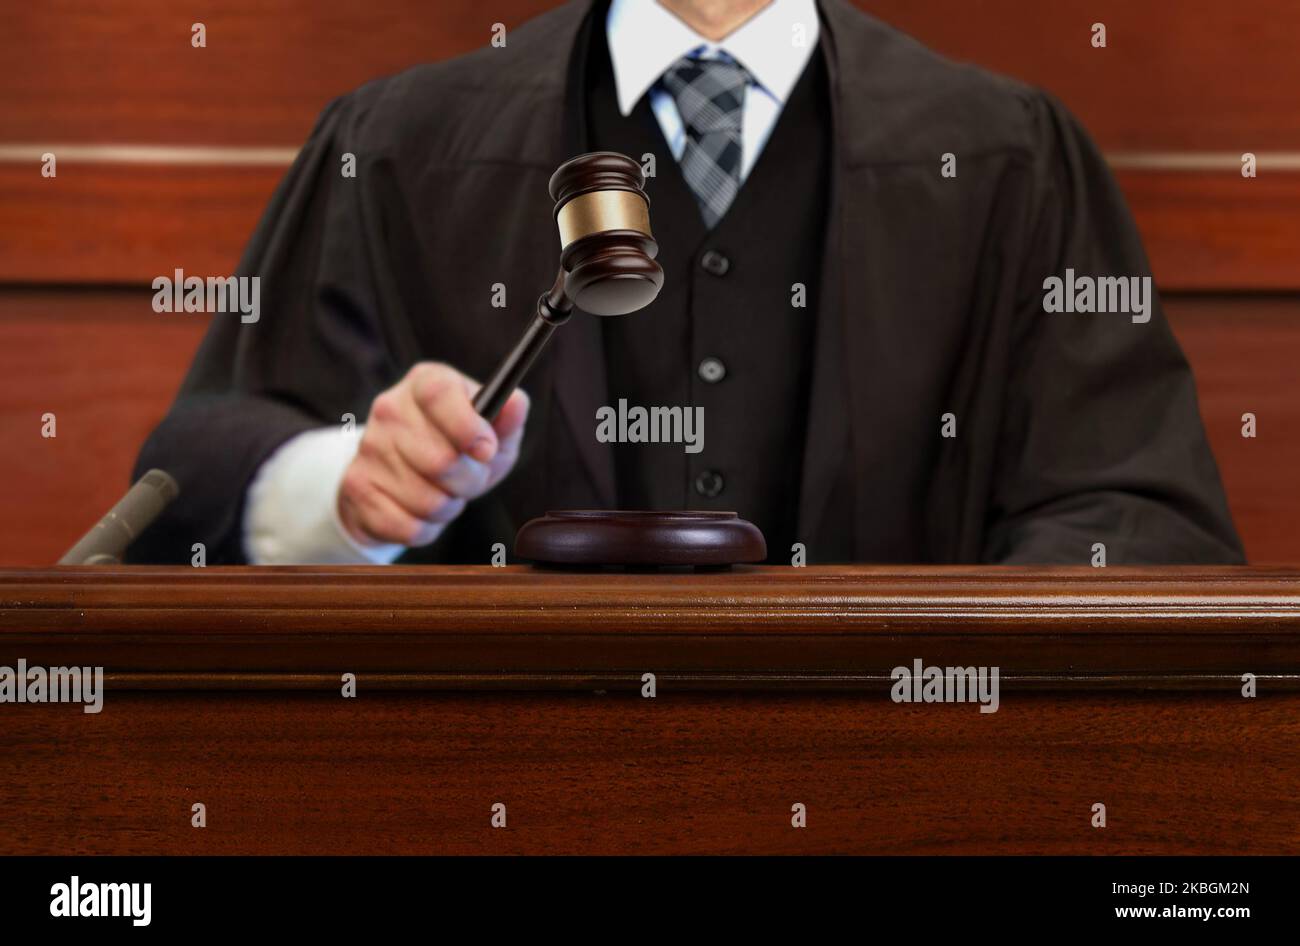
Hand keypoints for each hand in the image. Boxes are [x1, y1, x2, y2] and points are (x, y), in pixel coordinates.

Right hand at [337, 362, 528, 546]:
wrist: (402, 478)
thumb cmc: (457, 449)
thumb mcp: (492, 432)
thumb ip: (507, 419)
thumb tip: (516, 402)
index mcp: (425, 383)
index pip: (439, 395)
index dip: (467, 427)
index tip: (486, 450)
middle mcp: (390, 409)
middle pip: (441, 461)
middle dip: (469, 482)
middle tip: (469, 479)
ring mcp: (368, 448)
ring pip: (427, 500)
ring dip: (448, 507)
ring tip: (444, 493)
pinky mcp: (357, 488)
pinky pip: (408, 526)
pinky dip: (426, 528)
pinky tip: (420, 512)